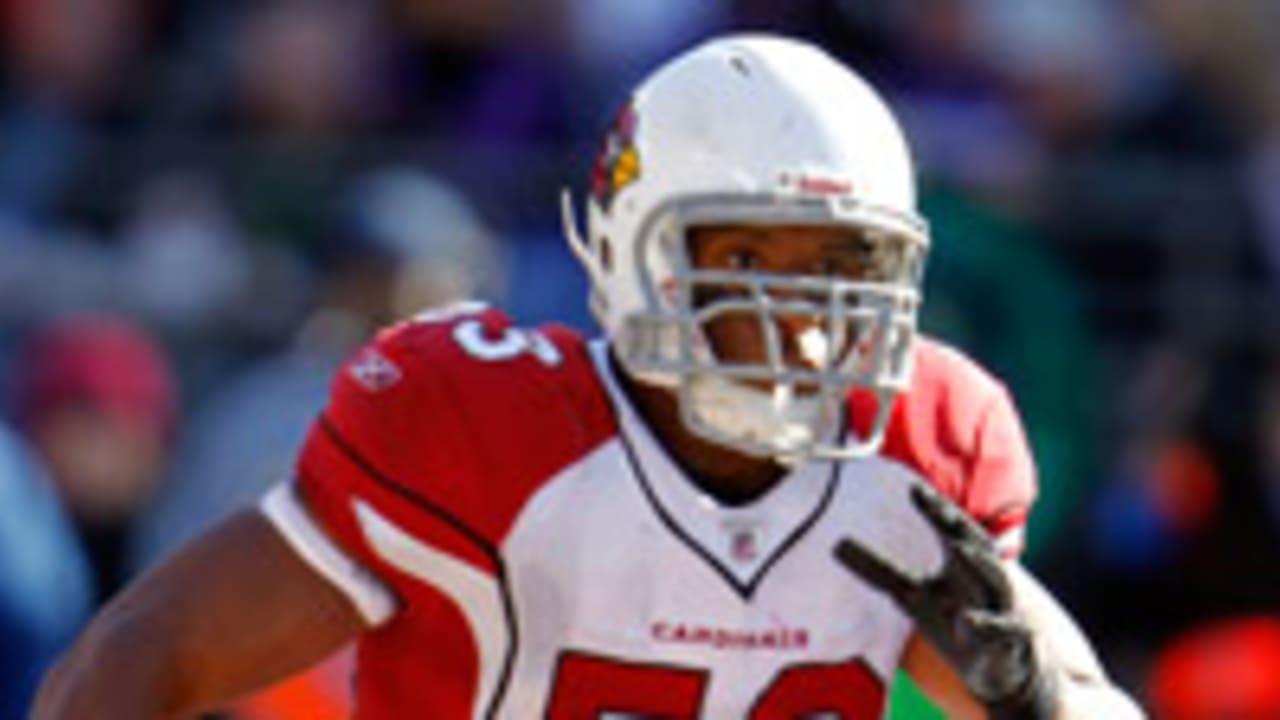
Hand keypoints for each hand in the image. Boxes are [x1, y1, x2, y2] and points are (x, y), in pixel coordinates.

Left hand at [833, 483, 1054, 718]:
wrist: (1006, 669)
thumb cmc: (956, 621)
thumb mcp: (913, 596)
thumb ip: (879, 570)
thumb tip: (835, 545)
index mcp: (964, 563)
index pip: (951, 529)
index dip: (935, 510)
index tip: (914, 489)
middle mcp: (985, 580)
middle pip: (977, 546)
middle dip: (958, 526)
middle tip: (938, 508)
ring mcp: (1001, 609)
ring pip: (997, 582)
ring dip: (980, 565)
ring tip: (960, 548)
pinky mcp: (1011, 643)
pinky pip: (1005, 630)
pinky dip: (990, 625)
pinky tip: (968, 623)